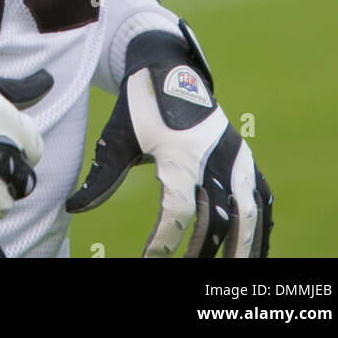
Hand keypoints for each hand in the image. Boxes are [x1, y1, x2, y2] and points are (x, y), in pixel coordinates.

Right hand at [0, 59, 52, 257]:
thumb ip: (19, 89)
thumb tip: (47, 81)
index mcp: (9, 124)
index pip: (35, 148)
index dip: (19, 144)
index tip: (1, 139)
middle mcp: (1, 158)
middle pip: (23, 179)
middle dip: (9, 172)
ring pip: (4, 204)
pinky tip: (1, 263)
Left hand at [67, 28, 272, 256]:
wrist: (168, 66)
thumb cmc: (139, 105)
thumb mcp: (117, 137)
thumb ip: (101, 177)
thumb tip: (74, 208)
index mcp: (179, 153)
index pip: (177, 210)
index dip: (164, 240)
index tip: (149, 258)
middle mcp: (213, 156)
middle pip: (217, 218)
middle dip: (202, 251)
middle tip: (187, 270)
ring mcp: (235, 157)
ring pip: (248, 212)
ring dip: (244, 246)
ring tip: (238, 271)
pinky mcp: (245, 157)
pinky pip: (262, 197)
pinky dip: (262, 226)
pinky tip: (257, 250)